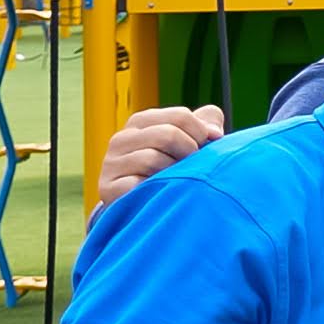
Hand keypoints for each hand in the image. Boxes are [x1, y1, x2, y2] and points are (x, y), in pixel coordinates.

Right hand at [97, 105, 223, 206]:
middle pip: (169, 134)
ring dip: (173, 174)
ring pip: (153, 159)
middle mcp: (122, 138)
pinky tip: (159, 194)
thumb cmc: (170, 171)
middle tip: (191, 168)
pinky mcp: (109, 188)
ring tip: (174, 182)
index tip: (205, 149)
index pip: (181, 116)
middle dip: (190, 153)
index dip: (202, 134)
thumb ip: (203, 127)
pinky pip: (138, 184)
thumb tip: (214, 133)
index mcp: (142, 122)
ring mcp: (112, 163)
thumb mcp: (186, 144)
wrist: (139, 207)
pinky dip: (155, 190)